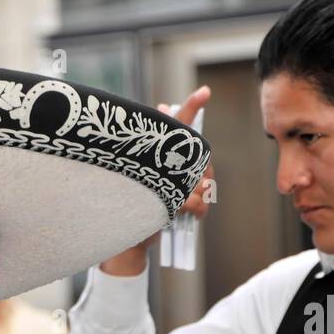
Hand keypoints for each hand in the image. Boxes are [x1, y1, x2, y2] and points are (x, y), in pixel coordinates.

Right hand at [100, 85, 214, 276]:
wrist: (128, 241)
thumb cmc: (137, 204)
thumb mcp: (154, 175)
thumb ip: (165, 148)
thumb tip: (165, 106)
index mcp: (152, 151)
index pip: (175, 123)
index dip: (191, 108)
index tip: (206, 92)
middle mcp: (154, 161)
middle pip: (197, 154)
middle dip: (203, 172)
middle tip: (196, 188)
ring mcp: (161, 180)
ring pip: (200, 178)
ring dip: (200, 193)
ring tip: (191, 205)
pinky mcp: (167, 201)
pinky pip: (196, 199)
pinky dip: (199, 207)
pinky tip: (192, 214)